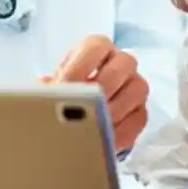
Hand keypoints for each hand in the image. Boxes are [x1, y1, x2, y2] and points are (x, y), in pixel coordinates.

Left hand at [43, 35, 148, 150]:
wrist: (73, 114)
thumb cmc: (63, 94)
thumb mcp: (52, 87)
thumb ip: (49, 88)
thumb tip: (47, 90)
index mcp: (97, 48)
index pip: (95, 47)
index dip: (79, 67)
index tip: (64, 87)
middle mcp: (120, 62)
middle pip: (120, 67)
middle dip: (100, 90)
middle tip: (83, 109)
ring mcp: (135, 85)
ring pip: (135, 91)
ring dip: (113, 111)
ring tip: (92, 128)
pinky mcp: (141, 111)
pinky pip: (139, 118)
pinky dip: (122, 131)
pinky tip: (105, 141)